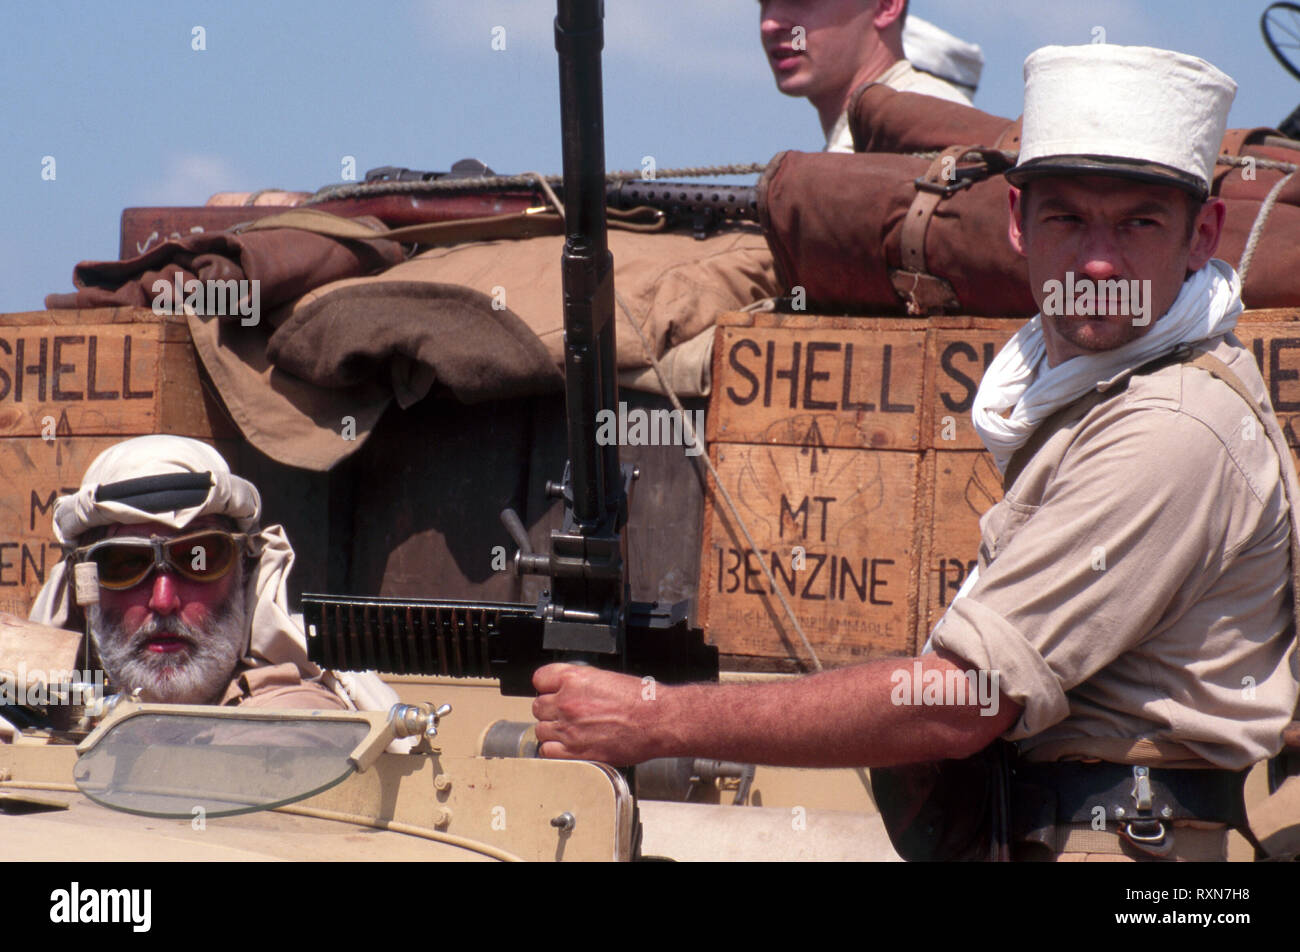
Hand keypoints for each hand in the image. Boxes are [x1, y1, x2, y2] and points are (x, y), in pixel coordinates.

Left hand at [532, 663, 668, 765]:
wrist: (657, 721)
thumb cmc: (641, 700)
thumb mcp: (606, 678)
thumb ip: (580, 683)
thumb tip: (565, 690)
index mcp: (574, 679)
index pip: (540, 679)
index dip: (547, 687)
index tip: (552, 692)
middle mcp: (567, 702)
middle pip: (538, 706)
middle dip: (550, 710)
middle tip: (566, 714)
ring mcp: (569, 728)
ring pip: (541, 730)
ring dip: (552, 731)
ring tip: (570, 731)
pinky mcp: (575, 752)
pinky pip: (547, 751)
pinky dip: (554, 750)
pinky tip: (568, 746)